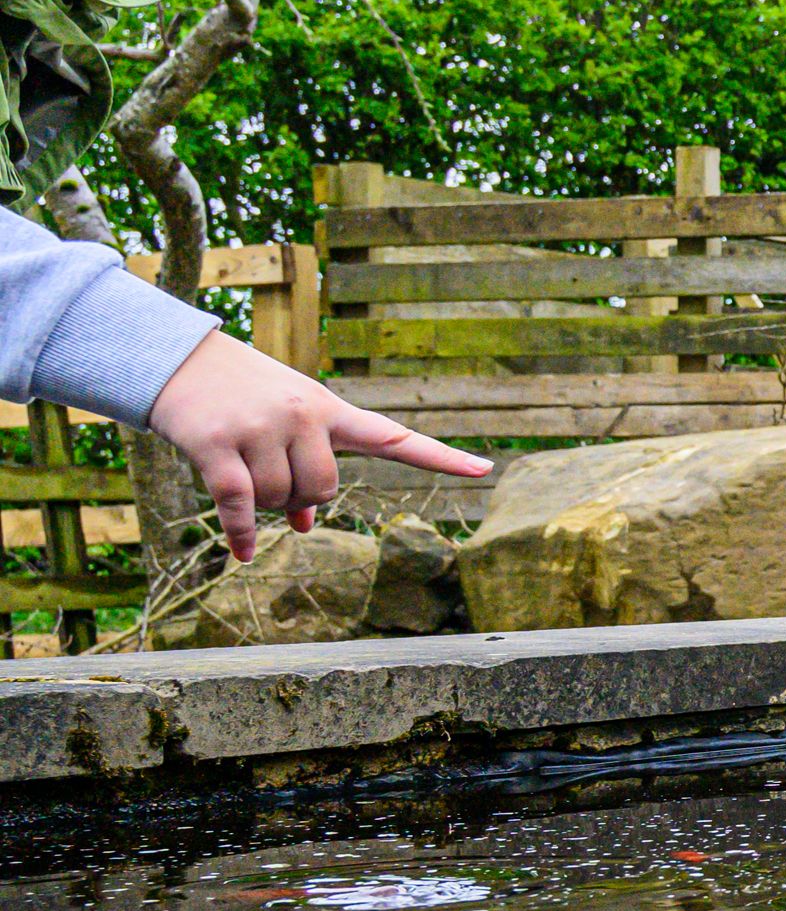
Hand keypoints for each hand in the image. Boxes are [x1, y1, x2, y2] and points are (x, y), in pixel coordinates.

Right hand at [146, 333, 487, 563]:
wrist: (177, 358)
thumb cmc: (242, 394)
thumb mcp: (284, 423)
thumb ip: (304, 466)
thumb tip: (305, 524)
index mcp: (329, 409)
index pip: (394, 437)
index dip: (441, 457)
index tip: (483, 470)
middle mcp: (302, 415)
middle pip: (324, 489)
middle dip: (299, 499)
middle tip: (271, 481)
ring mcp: (259, 427)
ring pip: (279, 499)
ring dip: (262, 505)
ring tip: (242, 473)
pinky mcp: (216, 443)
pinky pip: (238, 503)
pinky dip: (242, 532)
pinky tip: (244, 552)